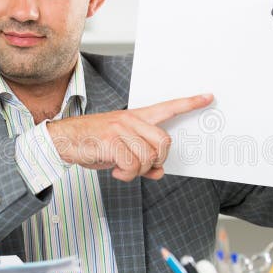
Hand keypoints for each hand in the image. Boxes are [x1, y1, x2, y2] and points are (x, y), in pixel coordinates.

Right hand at [46, 94, 213, 181]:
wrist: (63, 139)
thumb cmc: (93, 144)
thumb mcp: (121, 150)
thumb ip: (143, 159)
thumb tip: (160, 172)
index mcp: (136, 118)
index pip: (168, 108)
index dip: (190, 104)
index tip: (209, 97)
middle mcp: (131, 120)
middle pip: (164, 143)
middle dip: (157, 161)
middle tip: (140, 167)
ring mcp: (120, 129)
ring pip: (148, 158)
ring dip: (138, 171)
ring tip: (122, 169)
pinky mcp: (110, 141)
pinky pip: (132, 165)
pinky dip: (126, 175)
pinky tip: (115, 171)